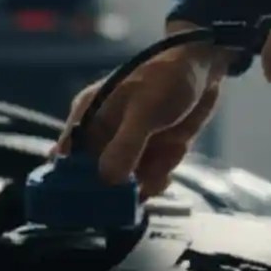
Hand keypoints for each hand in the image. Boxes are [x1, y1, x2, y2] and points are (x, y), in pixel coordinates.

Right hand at [53, 21, 232, 196]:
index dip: (71, 180)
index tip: (85, 200)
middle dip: (112, 189)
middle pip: (93, 175)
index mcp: (88, 117)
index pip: (66, 155)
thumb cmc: (165, 79)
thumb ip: (126, 145)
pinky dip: (156, 182)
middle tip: (128, 197)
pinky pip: (146, 179)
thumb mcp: (144, 110)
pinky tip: (166, 176)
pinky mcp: (150, 153)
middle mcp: (103, 135)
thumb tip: (107, 179)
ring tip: (157, 177)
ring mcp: (127, 146)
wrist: (203, 69)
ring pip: (123, 182)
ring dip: (139, 186)